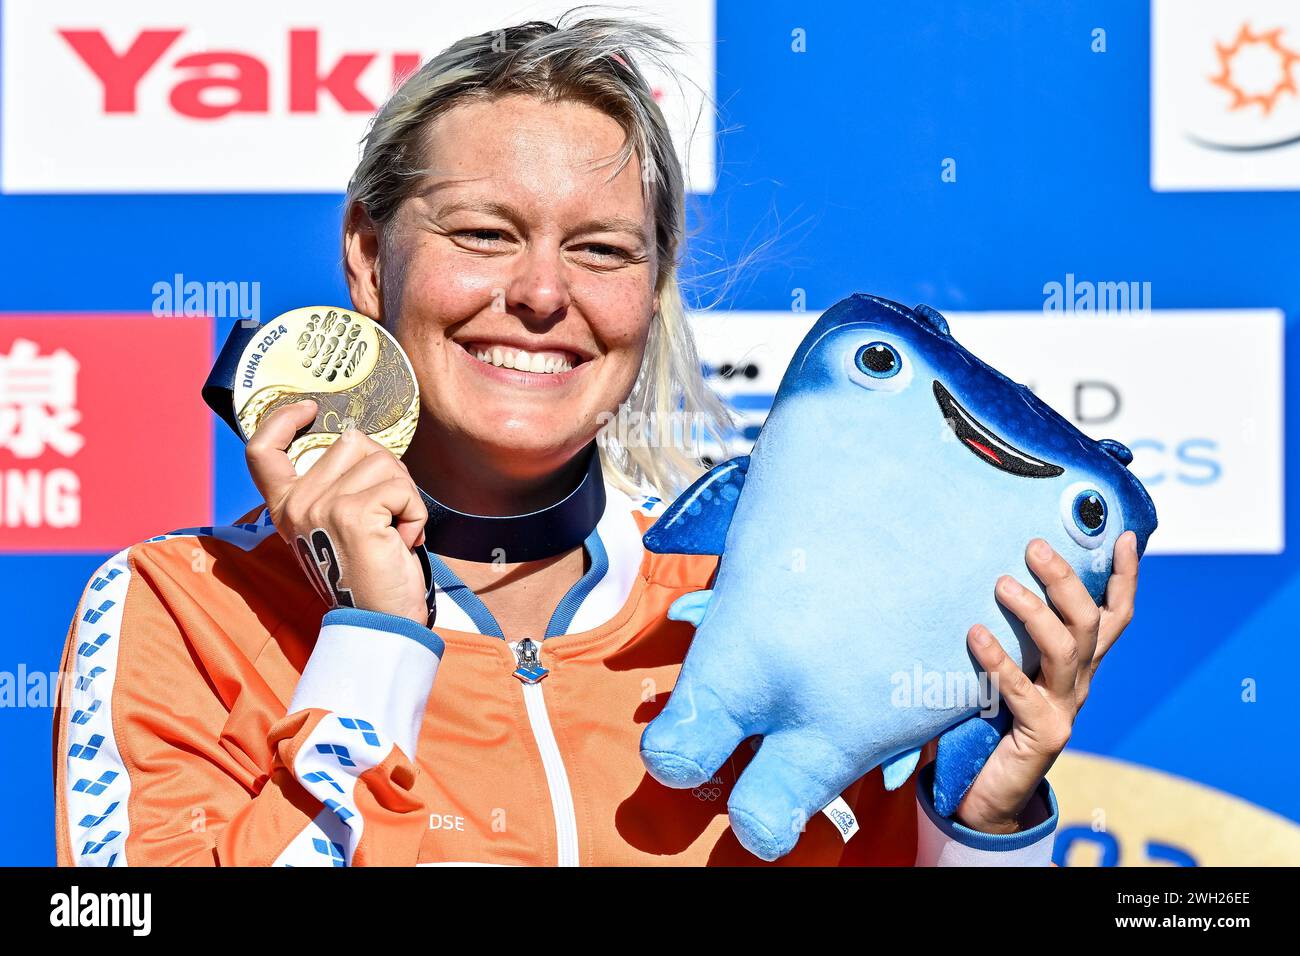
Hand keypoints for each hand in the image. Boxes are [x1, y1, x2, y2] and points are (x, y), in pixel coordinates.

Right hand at [245, 400, 429, 624]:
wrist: (380, 623)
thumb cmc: (369, 573)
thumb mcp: (339, 524)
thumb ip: (337, 486)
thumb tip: (359, 441)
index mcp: (286, 506)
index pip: (262, 450)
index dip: (283, 419)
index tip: (311, 409)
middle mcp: (296, 504)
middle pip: (352, 442)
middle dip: (386, 469)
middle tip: (389, 512)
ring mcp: (321, 507)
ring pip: (382, 461)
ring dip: (404, 494)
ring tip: (396, 532)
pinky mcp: (352, 514)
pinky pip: (400, 488)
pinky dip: (415, 512)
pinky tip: (404, 541)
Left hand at [953, 531, 1140, 833]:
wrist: (988, 789)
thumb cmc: (993, 717)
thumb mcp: (1011, 667)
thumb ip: (1012, 633)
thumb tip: (990, 571)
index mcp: (1081, 664)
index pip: (1115, 614)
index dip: (1125, 577)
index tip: (1124, 535)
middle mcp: (1080, 681)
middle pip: (1090, 622)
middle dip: (1067, 581)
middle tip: (1034, 547)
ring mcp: (1065, 707)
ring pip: (1066, 649)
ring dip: (1035, 612)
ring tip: (1002, 584)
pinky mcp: (1043, 733)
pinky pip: (1020, 690)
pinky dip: (998, 659)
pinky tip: (975, 635)